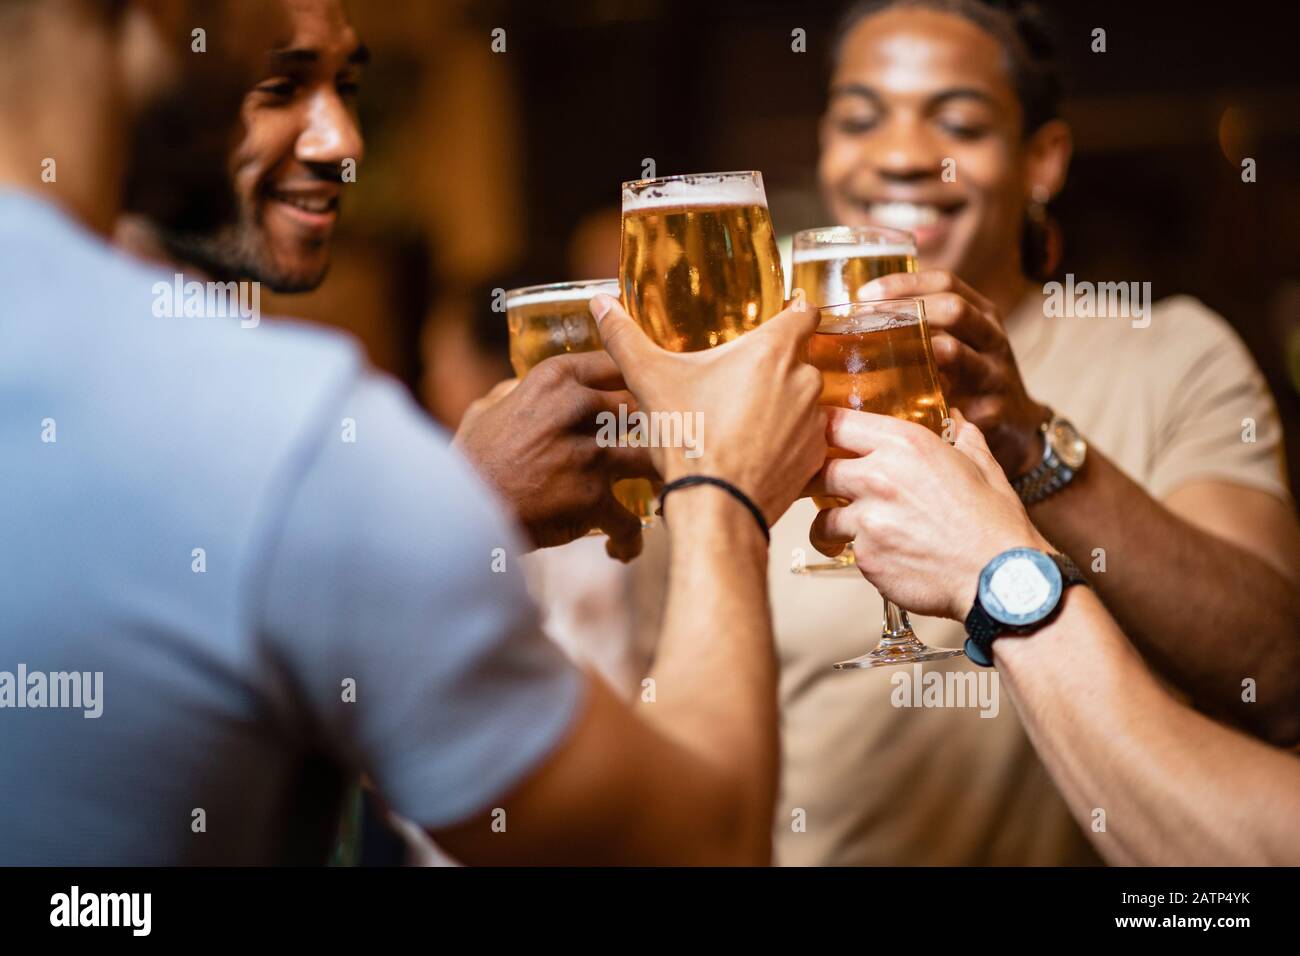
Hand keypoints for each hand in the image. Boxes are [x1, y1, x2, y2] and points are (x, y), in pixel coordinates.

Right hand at [453, 351, 656, 560]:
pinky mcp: (592, 498)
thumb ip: (516, 392)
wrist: (457, 510)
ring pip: (651, 459)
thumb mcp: (487, 408)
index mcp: (555, 378)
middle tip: (665, 447)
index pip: (615, 366)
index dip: (637, 381)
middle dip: (657, 430)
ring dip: (656, 478)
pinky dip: (628, 538)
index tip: (647, 394)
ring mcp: (589, 453)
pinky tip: (621, 547)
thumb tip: (526, 386)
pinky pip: (630, 519)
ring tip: (660, 492)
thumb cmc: (472, 458)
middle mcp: (577, 409)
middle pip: (642, 410)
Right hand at [591, 294, 825, 525]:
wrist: (714, 507)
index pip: (805, 313)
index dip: (794, 313)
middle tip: (737, 385)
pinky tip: (754, 450)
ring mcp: (814, 422)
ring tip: (741, 422)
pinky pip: (805, 438)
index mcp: (772, 351)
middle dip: (773, 369)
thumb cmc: (689, 440)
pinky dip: (786, 441)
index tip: (781, 318)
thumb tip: (601, 304)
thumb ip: (625, 337)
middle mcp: (804, 381)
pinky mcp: (814, 457)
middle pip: (797, 360)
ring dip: (781, 406)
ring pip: (802, 401)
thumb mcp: (649, 380)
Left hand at [808, 409, 1048, 618]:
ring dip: (830, 521)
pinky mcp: (866, 556)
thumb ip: (962, 438)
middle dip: (816, 478)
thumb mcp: (983, 467)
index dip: (821, 429)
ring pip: (822, 515)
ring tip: (843, 529)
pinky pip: (846, 548)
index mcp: (905, 445)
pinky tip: (880, 553)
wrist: (999, 579)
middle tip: (822, 486)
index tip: (816, 436)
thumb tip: (956, 419)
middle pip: (817, 469)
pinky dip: (858, 551)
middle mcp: (879, 476)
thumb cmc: (994, 524)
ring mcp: (868, 519)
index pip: (836, 423)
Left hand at [858, 270, 1049, 477]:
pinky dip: (922, 400)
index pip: (945, 282)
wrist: (1018, 429)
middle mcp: (992, 338)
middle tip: (865, 322)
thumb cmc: (970, 381)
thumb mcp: (957, 345)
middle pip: (953, 309)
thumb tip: (851, 320)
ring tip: (873, 358)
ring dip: (911, 352)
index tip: (864, 293)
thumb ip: (921, 329)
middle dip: (906, 310)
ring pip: (954, 352)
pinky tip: (893, 404)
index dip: (904, 283)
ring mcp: (996, 373)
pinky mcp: (993, 410)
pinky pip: (954, 402)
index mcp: (982, 314)